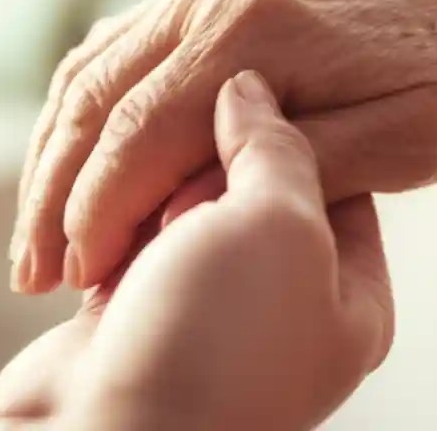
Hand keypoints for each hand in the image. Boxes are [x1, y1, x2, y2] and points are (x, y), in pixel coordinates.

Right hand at [0, 72, 393, 429]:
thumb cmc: (213, 353)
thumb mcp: (281, 226)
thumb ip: (277, 146)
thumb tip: (249, 86)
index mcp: (346, 291)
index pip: (332, 174)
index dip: (288, 123)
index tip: (245, 83)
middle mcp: (277, 298)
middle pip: (247, 179)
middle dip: (206, 149)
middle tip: (180, 128)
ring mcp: (199, 302)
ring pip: (176, 196)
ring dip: (146, 176)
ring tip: (128, 170)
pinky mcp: (124, 303)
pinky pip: (119, 227)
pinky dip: (102, 207)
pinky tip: (90, 189)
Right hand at [11, 0, 436, 291]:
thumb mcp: (405, 144)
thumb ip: (299, 165)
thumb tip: (194, 192)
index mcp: (265, 31)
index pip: (143, 132)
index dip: (99, 213)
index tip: (76, 279)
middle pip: (98, 98)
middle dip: (56, 194)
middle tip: (31, 271)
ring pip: (93, 68)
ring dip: (54, 154)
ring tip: (37, 235)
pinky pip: (118, 44)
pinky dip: (83, 109)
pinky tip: (70, 162)